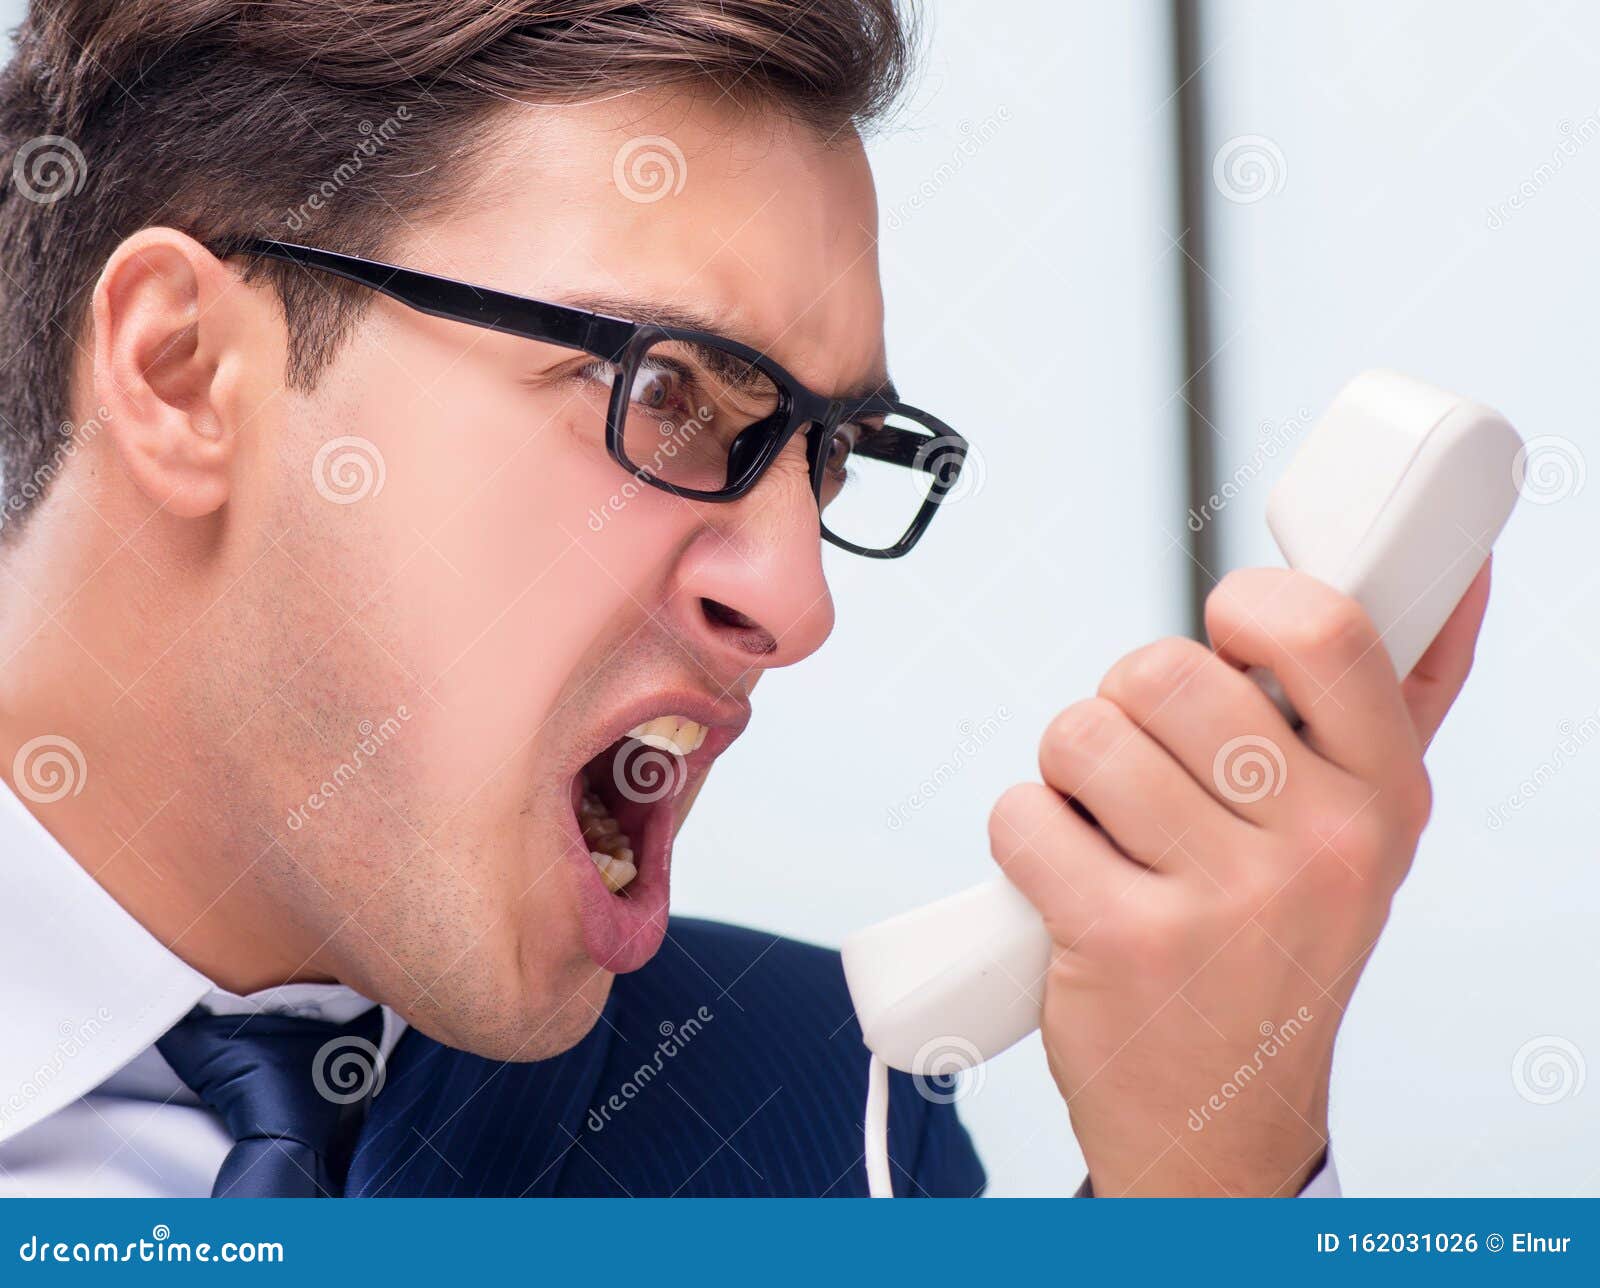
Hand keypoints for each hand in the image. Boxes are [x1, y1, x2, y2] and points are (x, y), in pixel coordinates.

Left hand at [989, 562, 1491, 1195]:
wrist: (1222, 1122)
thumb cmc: (1277, 946)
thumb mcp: (1361, 831)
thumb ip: (1391, 703)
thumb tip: (1456, 569)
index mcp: (1386, 796)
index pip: (1327, 627)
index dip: (1249, 606)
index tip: (1226, 634)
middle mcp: (1321, 845)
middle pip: (1161, 671)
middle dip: (1123, 706)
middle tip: (1143, 771)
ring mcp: (1224, 900)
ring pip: (1081, 735)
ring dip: (1065, 772)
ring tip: (1104, 828)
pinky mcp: (1125, 942)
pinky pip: (1023, 814)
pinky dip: (1022, 835)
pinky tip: (1066, 879)